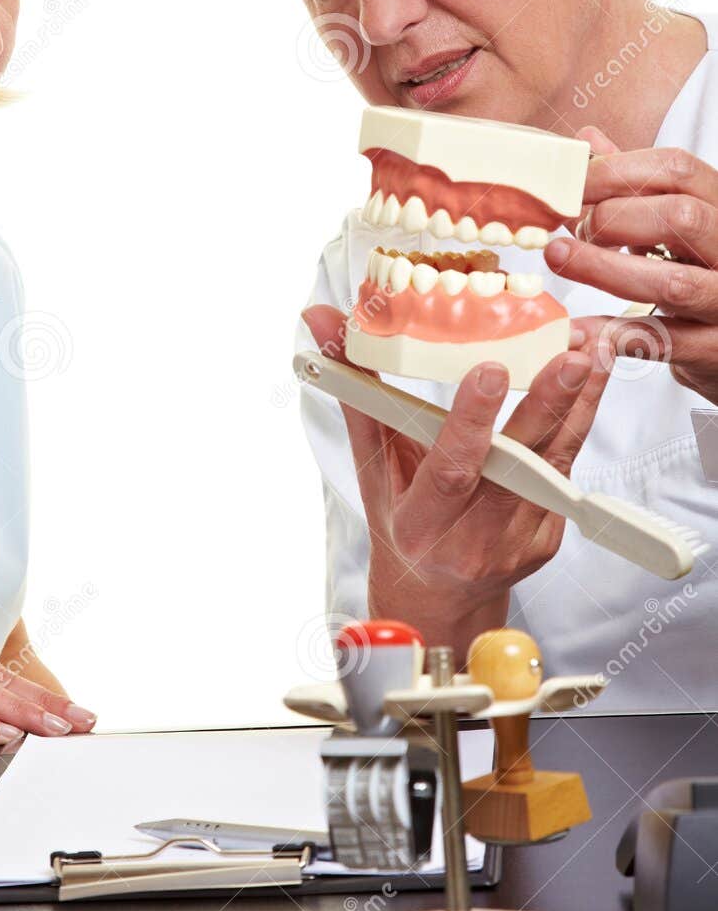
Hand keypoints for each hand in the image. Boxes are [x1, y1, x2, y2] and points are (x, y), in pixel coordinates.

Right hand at [302, 306, 608, 653]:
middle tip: (570, 357)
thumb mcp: (370, 462)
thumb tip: (318, 317)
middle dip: (548, 407)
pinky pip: (567, 471)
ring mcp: (518, 541)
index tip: (491, 371)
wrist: (438, 593)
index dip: (471, 422)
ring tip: (593, 348)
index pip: (450, 470)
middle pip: (518, 467)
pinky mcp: (549, 537)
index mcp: (420, 523)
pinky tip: (592, 379)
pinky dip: (581, 420)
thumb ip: (355, 389)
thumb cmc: (399, 517)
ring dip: (580, 402)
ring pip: (556, 463)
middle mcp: (474, 539)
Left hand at [546, 127, 717, 405]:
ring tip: (557, 257)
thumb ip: (634, 184)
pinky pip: (661, 339)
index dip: (616, 171)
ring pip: (672, 281)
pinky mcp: (715, 347)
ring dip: (605, 268)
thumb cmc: (695, 271)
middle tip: (568, 227)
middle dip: (614, 217)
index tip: (568, 184)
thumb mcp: (672, 222)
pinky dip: (612, 332)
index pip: (678, 169)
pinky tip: (573, 329)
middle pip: (681, 216)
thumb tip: (587, 140)